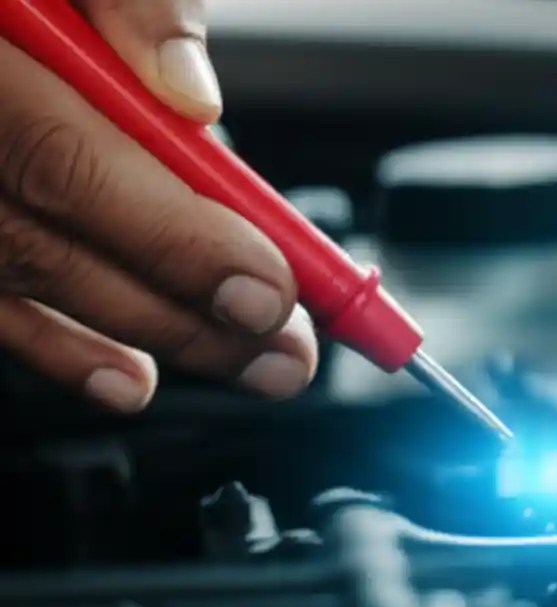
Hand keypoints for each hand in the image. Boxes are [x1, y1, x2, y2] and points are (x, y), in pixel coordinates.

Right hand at [0, 0, 315, 411]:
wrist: (0, 3)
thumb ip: (136, 5)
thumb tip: (191, 97)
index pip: (67, 162)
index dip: (176, 240)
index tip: (270, 289)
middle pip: (50, 242)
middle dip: (183, 309)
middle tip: (286, 353)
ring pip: (23, 277)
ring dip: (145, 333)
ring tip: (250, 366)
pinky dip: (56, 344)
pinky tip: (129, 376)